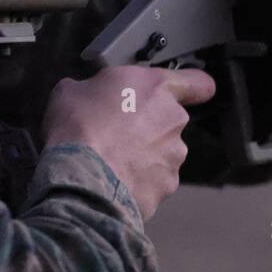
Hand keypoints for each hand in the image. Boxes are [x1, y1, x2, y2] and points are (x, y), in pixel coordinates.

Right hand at [41, 65, 215, 219]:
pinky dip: (138, 183)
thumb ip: (93, 88)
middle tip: (117, 131)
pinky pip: (153, 182)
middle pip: (170, 121)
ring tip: (111, 160)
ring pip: (163, 154)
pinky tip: (113, 181)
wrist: (79, 176)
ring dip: (143, 156)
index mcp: (156, 87)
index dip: (194, 88)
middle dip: (149, 126)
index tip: (189, 92)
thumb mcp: (72, 90)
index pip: (199, 83)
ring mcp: (172, 157)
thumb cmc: (77, 127)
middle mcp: (172, 120)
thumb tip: (88, 95)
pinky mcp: (165, 188)